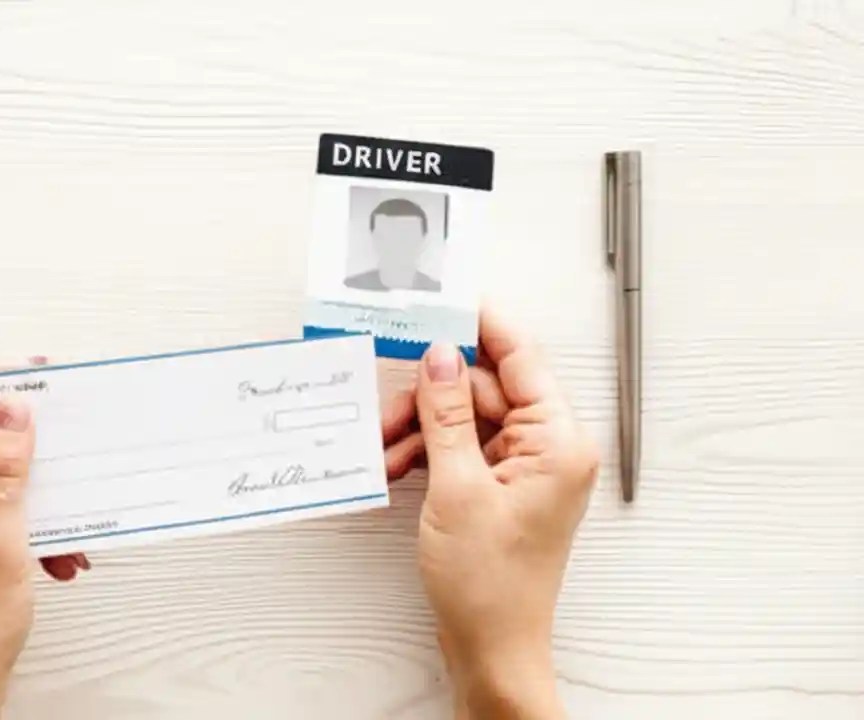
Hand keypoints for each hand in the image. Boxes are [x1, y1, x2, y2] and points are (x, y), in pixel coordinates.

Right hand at [382, 308, 598, 718]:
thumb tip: (439, 357)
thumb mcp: (457, 488)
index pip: (520, 357)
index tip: (445, 298)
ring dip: (422, 427)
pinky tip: (398, 466)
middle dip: (432, 393)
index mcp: (558, 440)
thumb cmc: (490, 585)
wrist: (491, 648)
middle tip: (390, 396)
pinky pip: (461, 447)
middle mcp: (549, 447)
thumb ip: (447, 414)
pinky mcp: (500, 485)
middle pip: (484, 388)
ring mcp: (524, 467)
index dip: (480, 323)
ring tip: (387, 448)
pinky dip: (427, 452)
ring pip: (466, 417)